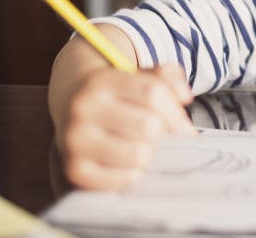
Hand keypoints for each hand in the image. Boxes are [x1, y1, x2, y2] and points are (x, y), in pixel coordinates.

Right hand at [58, 63, 194, 189]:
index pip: (152, 93)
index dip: (175, 110)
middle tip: (154, 132)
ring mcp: (74, 142)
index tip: (181, 122)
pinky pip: (127, 179)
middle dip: (161, 131)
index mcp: (101, 81)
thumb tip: (185, 98)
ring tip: (140, 145)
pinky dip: (136, 172)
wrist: (70, 108)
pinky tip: (127, 161)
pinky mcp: (75, 171)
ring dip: (149, 152)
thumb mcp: (140, 76)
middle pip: (149, 126)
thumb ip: (169, 78)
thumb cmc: (118, 94)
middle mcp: (82, 109)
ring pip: (139, 154)